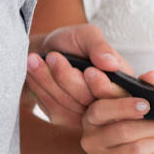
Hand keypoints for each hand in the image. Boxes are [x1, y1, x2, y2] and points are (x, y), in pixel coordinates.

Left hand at [25, 23, 152, 130]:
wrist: (45, 53)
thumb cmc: (70, 42)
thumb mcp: (86, 35)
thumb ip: (100, 46)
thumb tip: (111, 64)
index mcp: (120, 81)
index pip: (117, 94)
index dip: (103, 86)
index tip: (88, 70)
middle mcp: (107, 101)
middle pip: (89, 100)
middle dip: (67, 78)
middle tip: (52, 57)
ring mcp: (86, 113)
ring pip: (68, 105)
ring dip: (48, 81)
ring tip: (34, 59)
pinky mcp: (66, 118)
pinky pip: (54, 109)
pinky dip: (40, 89)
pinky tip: (32, 72)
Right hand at [78, 68, 153, 153]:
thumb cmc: (127, 127)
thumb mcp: (131, 105)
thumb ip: (142, 88)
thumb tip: (152, 76)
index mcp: (92, 117)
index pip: (101, 110)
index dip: (125, 106)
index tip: (146, 105)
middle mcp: (91, 140)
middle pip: (122, 131)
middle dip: (150, 126)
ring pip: (136, 149)